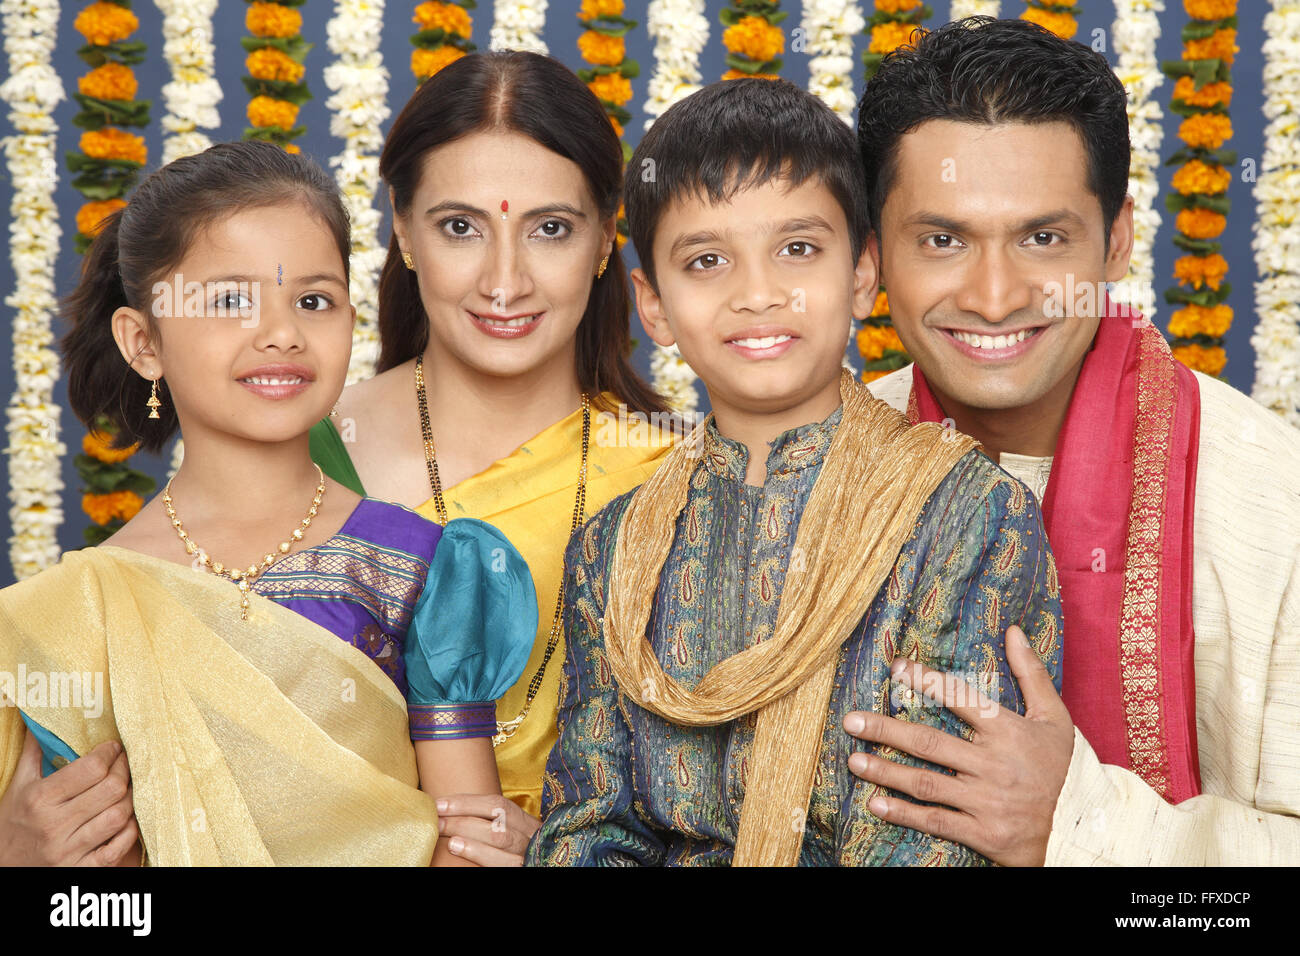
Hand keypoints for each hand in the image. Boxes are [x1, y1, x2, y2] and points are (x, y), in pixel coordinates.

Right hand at [0, 732, 138, 865]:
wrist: (1, 870)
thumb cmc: (12, 825)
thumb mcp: (18, 788)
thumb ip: (33, 754)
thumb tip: (39, 720)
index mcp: (39, 799)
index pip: (91, 768)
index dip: (110, 753)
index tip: (114, 747)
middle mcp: (54, 825)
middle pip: (112, 789)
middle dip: (125, 770)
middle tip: (125, 763)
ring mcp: (68, 850)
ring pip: (119, 815)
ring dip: (130, 799)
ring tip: (126, 789)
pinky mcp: (80, 870)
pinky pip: (118, 848)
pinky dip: (129, 832)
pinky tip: (125, 820)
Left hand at [435, 793, 539, 866]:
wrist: (544, 862)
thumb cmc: (521, 851)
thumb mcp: (515, 834)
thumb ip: (493, 824)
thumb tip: (451, 814)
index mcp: (527, 822)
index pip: (498, 804)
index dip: (467, 802)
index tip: (440, 803)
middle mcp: (531, 836)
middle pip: (498, 822)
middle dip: (464, 820)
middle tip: (437, 821)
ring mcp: (529, 855)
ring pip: (502, 841)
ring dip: (472, 839)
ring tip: (450, 839)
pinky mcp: (523, 869)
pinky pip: (504, 864)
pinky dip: (481, 856)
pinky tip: (462, 851)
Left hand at [842, 625, 1074, 865]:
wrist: (1088, 827)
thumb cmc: (1066, 767)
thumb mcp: (1055, 717)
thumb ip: (1031, 673)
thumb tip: (1014, 630)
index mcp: (1009, 732)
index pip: (960, 698)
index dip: (925, 681)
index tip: (894, 668)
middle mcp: (993, 765)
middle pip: (930, 743)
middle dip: (886, 730)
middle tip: (851, 721)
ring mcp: (987, 801)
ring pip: (927, 782)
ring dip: (886, 771)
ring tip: (853, 759)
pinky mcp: (983, 833)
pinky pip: (936, 821)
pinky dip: (903, 814)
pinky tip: (875, 803)